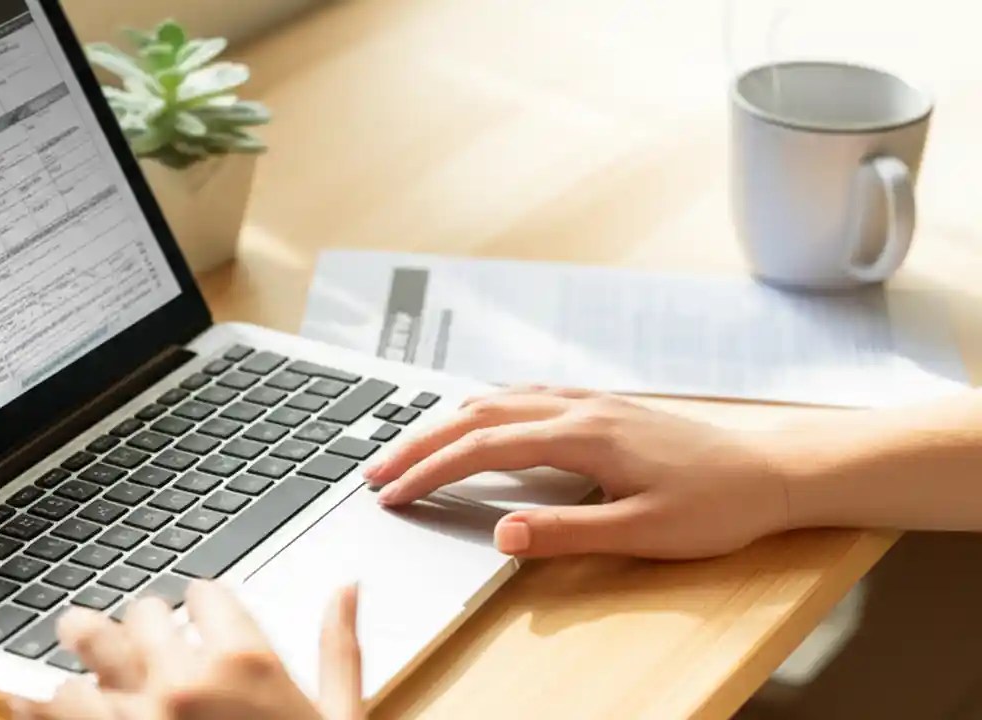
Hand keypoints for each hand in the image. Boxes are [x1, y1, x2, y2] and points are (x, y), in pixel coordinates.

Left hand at [13, 581, 362, 719]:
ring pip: (86, 655)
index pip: (203, 594)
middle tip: (145, 642)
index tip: (202, 621)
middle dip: (143, 625)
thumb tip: (347, 591)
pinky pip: (49, 713)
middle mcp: (182, 681)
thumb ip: (340, 650)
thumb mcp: (342, 717)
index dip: (202, 606)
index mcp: (246, 663)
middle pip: (139, 614)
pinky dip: (35, 706)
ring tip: (86, 663)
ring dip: (86, 661)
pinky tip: (30, 701)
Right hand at [365, 387, 793, 558]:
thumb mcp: (642, 532)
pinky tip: (480, 419)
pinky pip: (525, 396)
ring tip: (411, 447)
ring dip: (447, 423)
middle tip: (376, 471)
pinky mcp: (602, 406)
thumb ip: (565, 532)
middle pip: (475, 416)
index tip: (392, 494)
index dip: (429, 471)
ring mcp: (589, 401)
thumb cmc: (716, 504)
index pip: (481, 449)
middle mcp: (577, 408)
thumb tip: (499, 534)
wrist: (772, 470)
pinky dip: (484, 408)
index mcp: (579, 436)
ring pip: (496, 400)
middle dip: (419, 442)